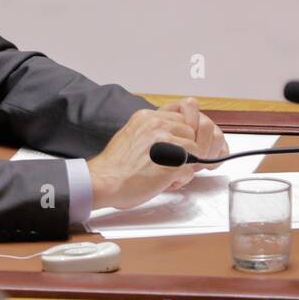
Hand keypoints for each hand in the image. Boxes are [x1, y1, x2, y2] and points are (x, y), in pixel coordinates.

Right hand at [85, 100, 227, 208]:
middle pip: (191, 133)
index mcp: (147, 117)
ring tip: (167, 173)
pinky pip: (191, 169)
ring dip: (185, 165)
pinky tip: (166, 182)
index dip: (181, 135)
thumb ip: (151, 130)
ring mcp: (166, 143)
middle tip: (171, 163)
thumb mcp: (131, 134)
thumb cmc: (114, 165)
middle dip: (186, 149)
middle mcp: (157, 125)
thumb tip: (171, 135)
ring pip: (195, 150)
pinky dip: (182, 179)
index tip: (177, 145)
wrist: (103, 182)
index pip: (181, 117)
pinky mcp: (173, 163)